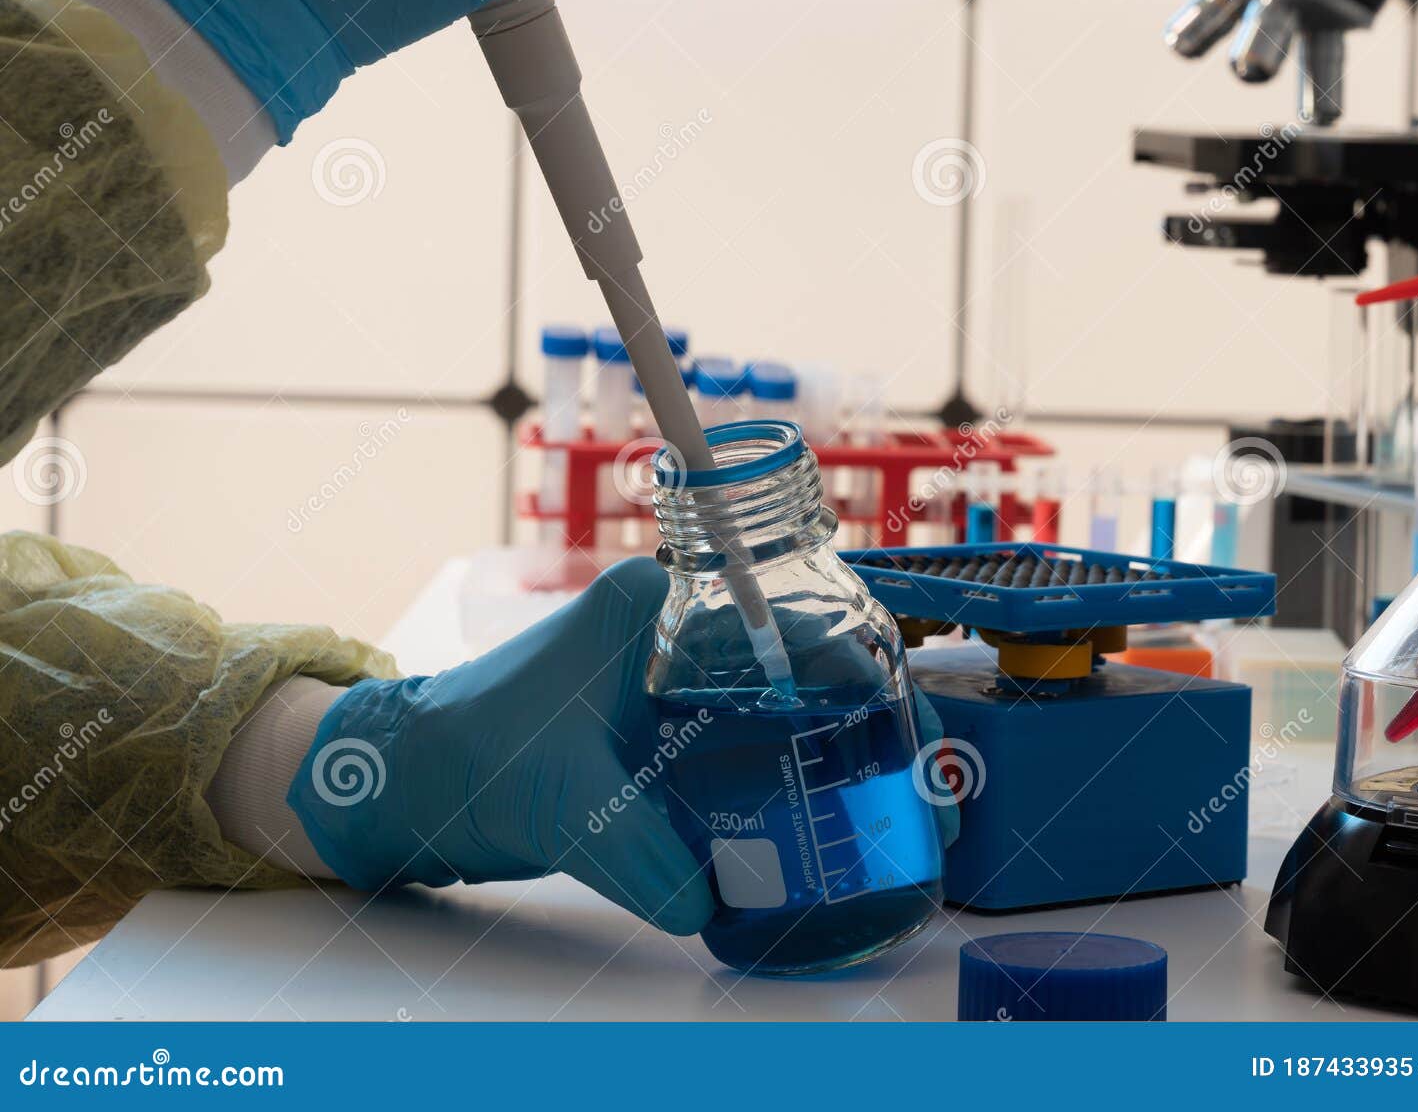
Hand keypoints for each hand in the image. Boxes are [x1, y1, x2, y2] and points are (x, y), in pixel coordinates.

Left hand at [286, 557, 956, 934]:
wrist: (407, 783)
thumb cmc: (469, 753)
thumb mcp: (562, 799)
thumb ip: (640, 852)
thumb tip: (709, 907)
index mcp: (660, 605)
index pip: (785, 612)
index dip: (852, 659)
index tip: (899, 715)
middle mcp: (678, 634)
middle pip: (798, 665)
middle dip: (861, 720)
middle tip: (916, 784)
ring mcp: (672, 688)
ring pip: (778, 713)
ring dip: (828, 758)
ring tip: (892, 815)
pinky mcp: (662, 738)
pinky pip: (742, 755)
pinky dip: (780, 789)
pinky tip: (817, 835)